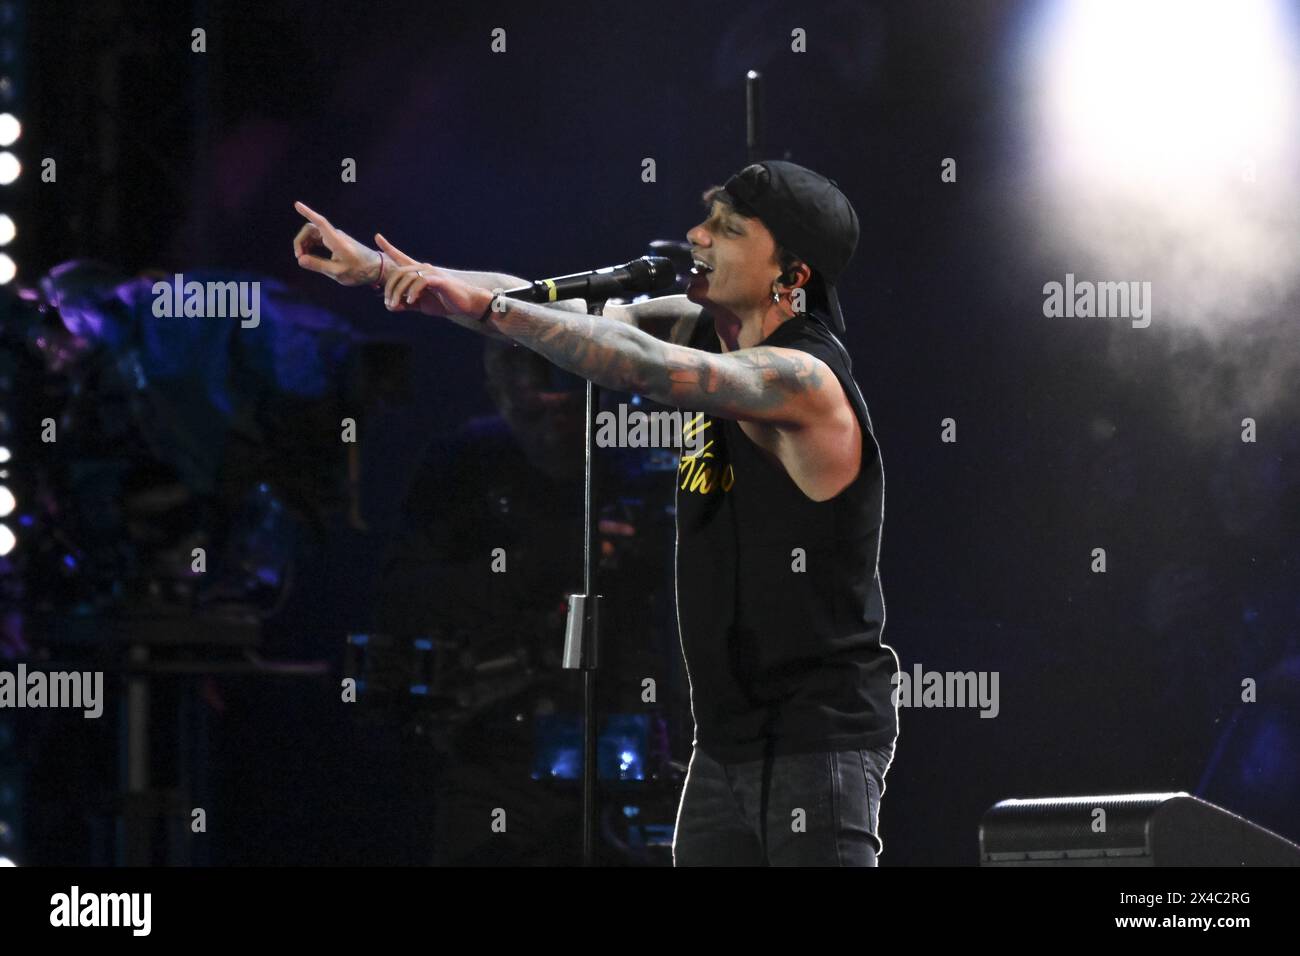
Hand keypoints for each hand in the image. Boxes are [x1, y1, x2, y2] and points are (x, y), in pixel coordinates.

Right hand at [292, 200, 381, 285]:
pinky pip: (318, 239)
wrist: (376, 268)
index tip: (297, 204)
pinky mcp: (336, 242)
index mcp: (336, 241)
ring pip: (313, 234)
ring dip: (305, 244)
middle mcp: (335, 235)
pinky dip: (311, 246)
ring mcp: (336, 238)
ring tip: (304, 259)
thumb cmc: (360, 271)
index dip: (308, 213)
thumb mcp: (338, 272)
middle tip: (300, 257)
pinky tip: (310, 257)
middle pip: (310, 229)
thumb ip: (318, 265)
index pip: (319, 222)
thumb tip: (300, 260)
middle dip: (301, 241)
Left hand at [375, 233, 491, 319]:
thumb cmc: (445, 302)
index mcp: (419, 273)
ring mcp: (432, 272)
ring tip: (394, 305)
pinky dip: (412, 292)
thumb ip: (406, 304)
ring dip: (398, 292)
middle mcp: (424, 268)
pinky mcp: (439, 279)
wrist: (467, 304)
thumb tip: (390, 306)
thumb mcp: (421, 305)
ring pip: (407, 277)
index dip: (389, 248)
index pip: (402, 257)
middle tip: (388, 304)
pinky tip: (410, 301)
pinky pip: (420, 282)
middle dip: (389, 288)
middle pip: (399, 272)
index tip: (377, 237)